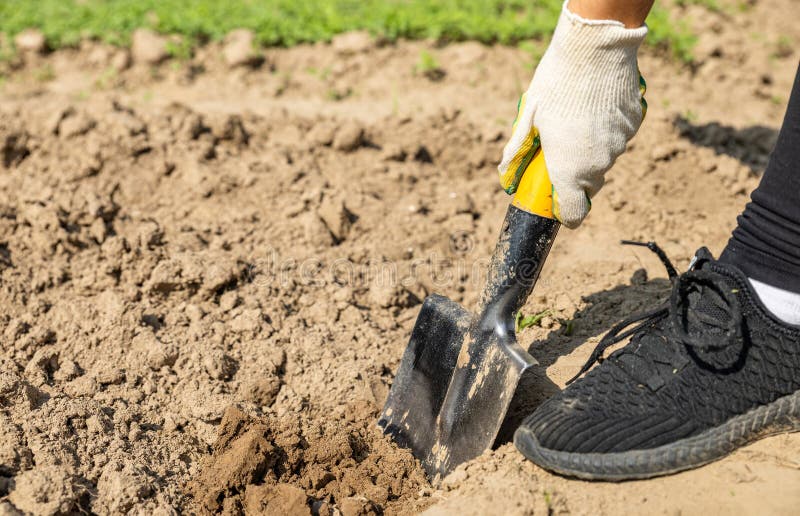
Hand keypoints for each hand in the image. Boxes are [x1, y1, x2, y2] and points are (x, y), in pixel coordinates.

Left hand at [498, 2, 647, 227]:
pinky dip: (607, 131)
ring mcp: (620, 145)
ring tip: (575, 120)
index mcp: (569, 170)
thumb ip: (517, 152)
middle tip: (559, 148)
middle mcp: (598, 164)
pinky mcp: (634, 125)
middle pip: (588, 185)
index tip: (554, 196)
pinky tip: (594, 107)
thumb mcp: (528, 119)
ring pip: (603, 160)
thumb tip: (506, 177)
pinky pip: (618, 138)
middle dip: (574, 174)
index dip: (563, 210)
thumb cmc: (555, 85)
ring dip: (590, 150)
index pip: (573, 213)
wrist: (595, 48)